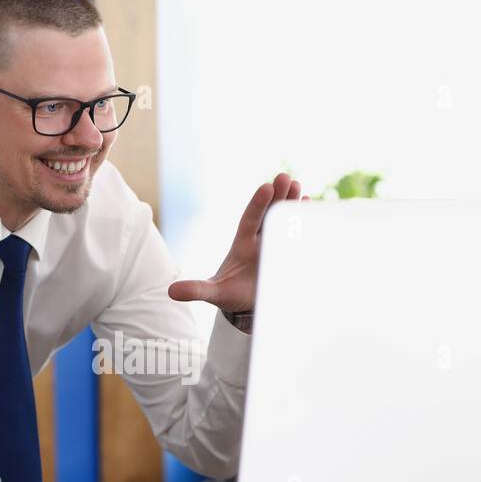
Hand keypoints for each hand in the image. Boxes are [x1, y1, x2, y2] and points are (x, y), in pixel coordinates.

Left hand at [167, 172, 308, 312]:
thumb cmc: (230, 295)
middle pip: (268, 214)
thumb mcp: (214, 293)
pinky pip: (295, 233)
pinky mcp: (286, 252)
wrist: (247, 304)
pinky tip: (308, 204)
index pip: (249, 220)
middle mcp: (258, 239)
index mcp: (242, 244)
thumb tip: (171, 291)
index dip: (258, 204)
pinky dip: (302, 220)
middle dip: (277, 197)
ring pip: (282, 219)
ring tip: (298, 185)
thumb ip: (197, 290)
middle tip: (286, 177)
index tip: (266, 187)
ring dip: (290, 203)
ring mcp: (273, 244)